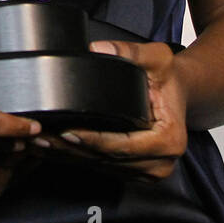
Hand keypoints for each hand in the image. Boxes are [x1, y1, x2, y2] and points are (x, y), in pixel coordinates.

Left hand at [34, 40, 188, 180]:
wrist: (182, 91)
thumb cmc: (170, 77)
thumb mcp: (156, 57)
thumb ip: (129, 52)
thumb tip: (98, 50)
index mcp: (169, 140)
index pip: (122, 146)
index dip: (92, 141)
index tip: (66, 132)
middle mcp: (162, 162)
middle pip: (108, 161)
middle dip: (72, 150)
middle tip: (41, 138)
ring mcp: (151, 171)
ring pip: (103, 168)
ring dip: (70, 158)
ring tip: (41, 143)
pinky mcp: (139, 172)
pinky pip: (105, 169)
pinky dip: (79, 159)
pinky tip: (56, 150)